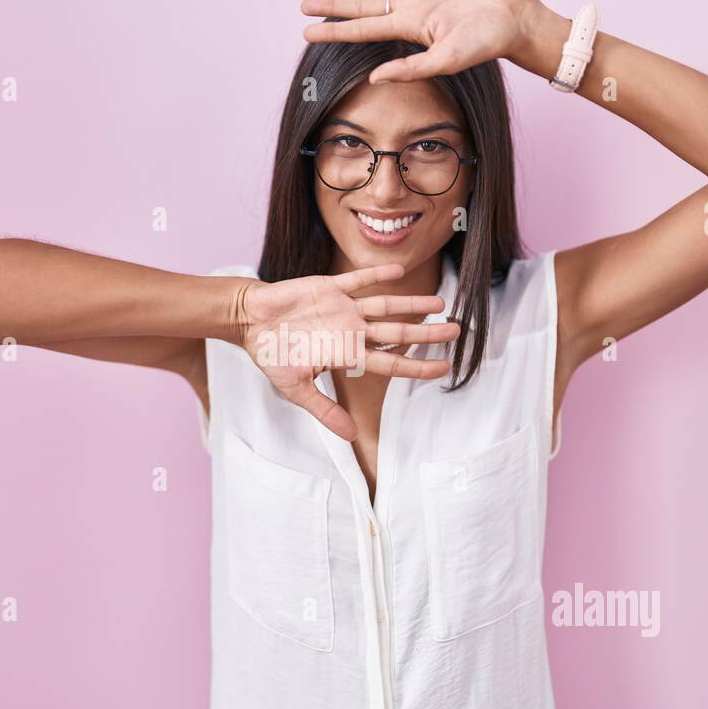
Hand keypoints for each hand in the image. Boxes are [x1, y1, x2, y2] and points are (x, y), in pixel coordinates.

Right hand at [236, 263, 458, 440]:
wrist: (249, 323)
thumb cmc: (270, 355)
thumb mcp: (295, 389)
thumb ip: (324, 409)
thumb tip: (351, 437)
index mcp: (346, 355)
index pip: (390, 362)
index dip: (418, 365)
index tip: (444, 368)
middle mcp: (351, 331)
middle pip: (397, 332)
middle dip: (427, 333)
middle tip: (458, 331)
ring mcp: (343, 309)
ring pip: (385, 306)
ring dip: (413, 304)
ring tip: (440, 303)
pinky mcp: (329, 288)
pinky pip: (358, 280)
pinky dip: (378, 275)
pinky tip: (400, 272)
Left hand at [300, 0, 550, 83]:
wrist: (518, 20)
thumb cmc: (487, 42)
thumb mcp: (447, 60)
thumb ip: (411, 68)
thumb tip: (375, 79)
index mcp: (410, 27)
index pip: (361, 28)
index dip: (333, 29)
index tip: (306, 31)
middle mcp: (413, 9)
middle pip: (364, 7)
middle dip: (334, 7)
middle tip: (305, 4)